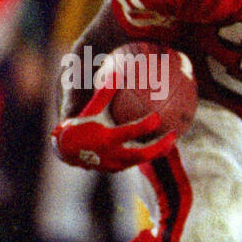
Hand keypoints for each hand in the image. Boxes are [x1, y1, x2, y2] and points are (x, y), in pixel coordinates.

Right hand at [52, 69, 175, 171]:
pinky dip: (148, 154)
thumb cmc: (78, 125)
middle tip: (175, 134)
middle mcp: (113, 154)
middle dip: (161, 145)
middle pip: (143, 153)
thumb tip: (116, 72)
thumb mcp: (91, 108)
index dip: (145, 125)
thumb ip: (104, 93)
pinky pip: (137, 162)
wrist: (65, 150)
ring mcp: (116, 164)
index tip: (158, 117)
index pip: (130, 132)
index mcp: (107, 138)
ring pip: (142, 160)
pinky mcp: (117, 169)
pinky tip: (159, 145)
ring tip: (172, 141)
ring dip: (158, 151)